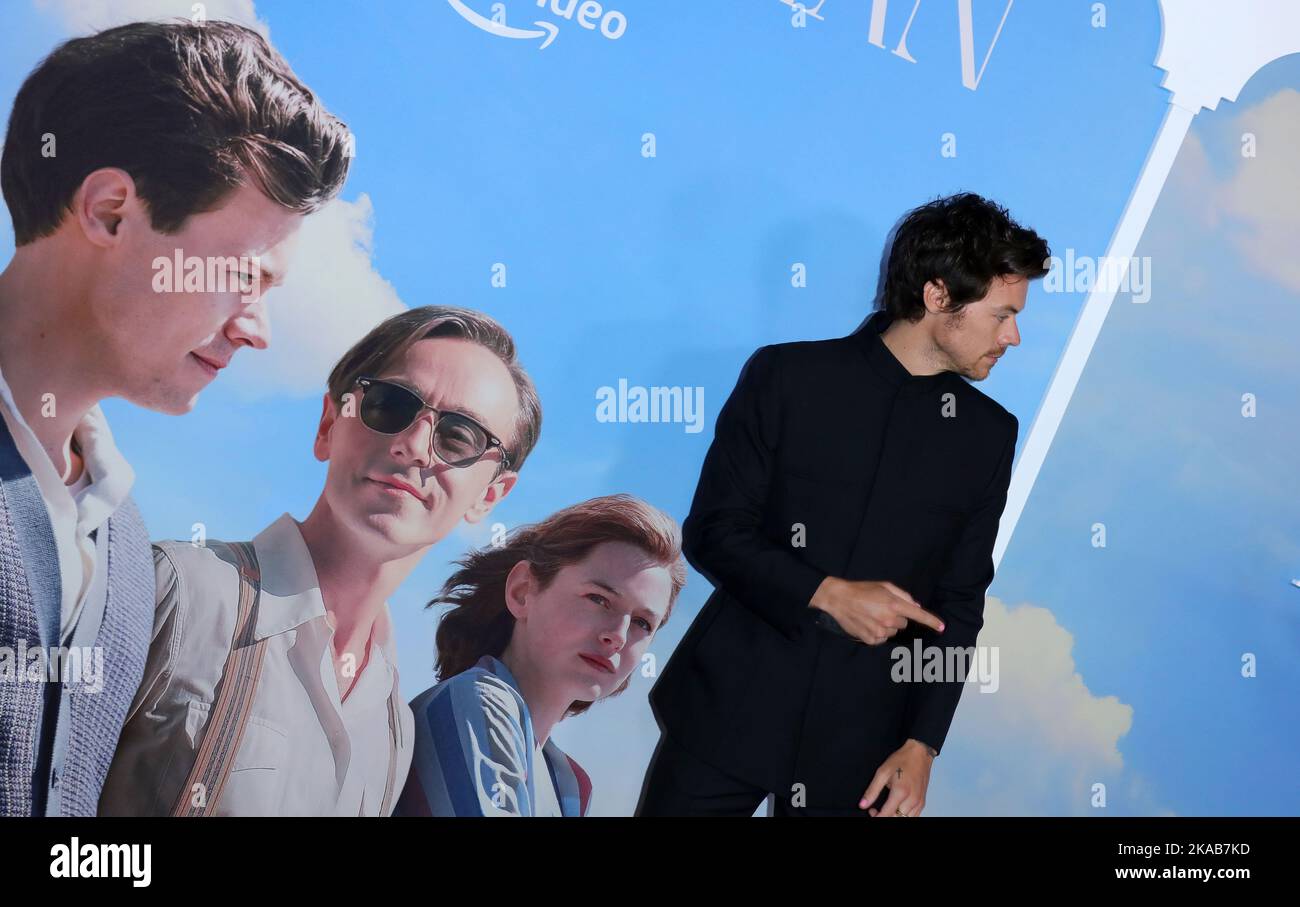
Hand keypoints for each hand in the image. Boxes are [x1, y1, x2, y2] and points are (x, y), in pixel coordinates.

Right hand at [810, 577, 943, 644]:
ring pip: (892, 632)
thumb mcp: (884, 586)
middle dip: (896, 617)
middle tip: (880, 608)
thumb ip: (902, 595)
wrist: (838, 599)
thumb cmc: (862, 590)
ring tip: (871, 615)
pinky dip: (877, 633)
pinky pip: (882, 639)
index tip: (941, 627)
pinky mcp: (871, 639)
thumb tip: (915, 605)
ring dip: (886, 626)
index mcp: (894, 604)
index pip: (918, 615)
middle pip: (903, 623)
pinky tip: (867, 623)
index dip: (931, 621)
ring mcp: (880, 631)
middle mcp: (889, 619)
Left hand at [859, 739, 933, 815]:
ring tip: (886, 807)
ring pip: (905, 819)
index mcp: (901, 793)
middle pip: (896, 819)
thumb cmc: (902, 760)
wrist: (919, 753)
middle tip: (876, 809)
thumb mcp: (882, 772)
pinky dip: (904, 816)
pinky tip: (897, 808)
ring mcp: (919, 802)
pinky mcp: (922, 802)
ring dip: (894, 817)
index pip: (887, 815)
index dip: (876, 816)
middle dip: (884, 816)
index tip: (871, 810)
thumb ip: (872, 790)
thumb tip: (863, 804)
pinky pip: (913, 816)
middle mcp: (912, 800)